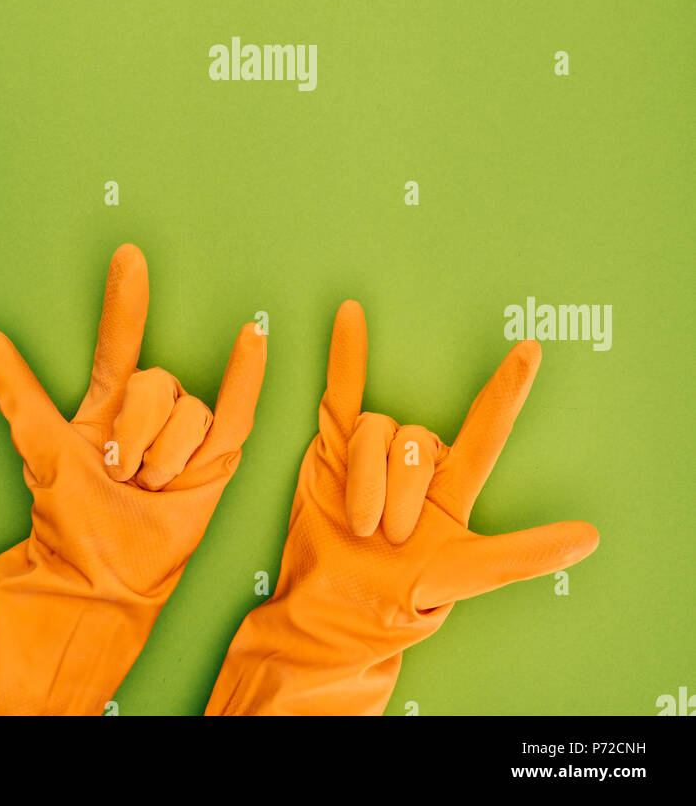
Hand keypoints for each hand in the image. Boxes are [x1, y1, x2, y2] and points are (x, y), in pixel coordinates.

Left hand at [0, 242, 266, 604]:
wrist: (105, 576)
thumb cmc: (71, 517)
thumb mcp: (40, 447)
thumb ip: (15, 391)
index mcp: (109, 403)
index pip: (120, 343)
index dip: (125, 301)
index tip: (127, 255)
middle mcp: (151, 410)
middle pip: (155, 386)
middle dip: (136, 436)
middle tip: (121, 475)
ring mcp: (186, 431)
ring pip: (189, 413)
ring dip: (167, 459)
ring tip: (151, 489)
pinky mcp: (219, 456)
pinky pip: (238, 409)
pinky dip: (247, 374)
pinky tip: (254, 336)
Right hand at [206, 300, 596, 715]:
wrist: (332, 609)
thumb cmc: (399, 598)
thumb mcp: (461, 576)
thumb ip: (520, 556)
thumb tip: (591, 537)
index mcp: (451, 485)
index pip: (485, 429)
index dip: (506, 390)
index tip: (530, 350)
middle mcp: (415, 459)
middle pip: (418, 444)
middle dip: (403, 494)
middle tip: (392, 537)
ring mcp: (374, 448)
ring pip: (376, 433)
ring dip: (366, 484)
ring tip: (361, 527)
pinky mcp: (333, 444)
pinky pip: (342, 391)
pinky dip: (346, 354)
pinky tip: (352, 315)